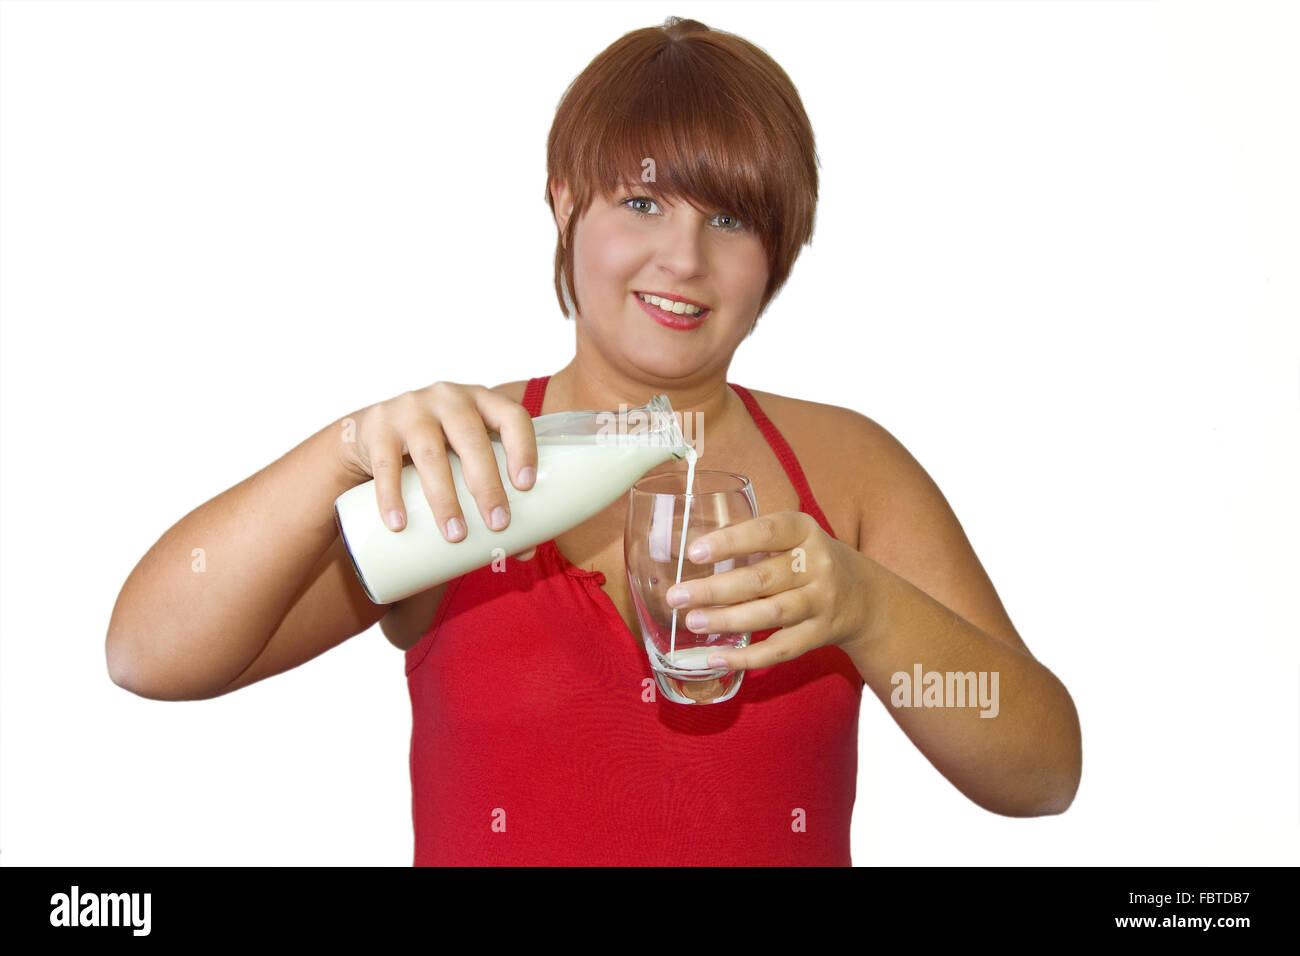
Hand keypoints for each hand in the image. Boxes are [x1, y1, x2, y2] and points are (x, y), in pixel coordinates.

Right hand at [335, 381, 538, 558]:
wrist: (369, 432)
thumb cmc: (435, 448)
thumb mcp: (464, 457)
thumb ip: (492, 493)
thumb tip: (523, 550)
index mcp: (480, 401)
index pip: (511, 416)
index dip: (523, 448)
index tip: (526, 487)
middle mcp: (447, 397)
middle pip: (472, 440)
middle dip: (487, 485)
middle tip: (498, 524)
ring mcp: (410, 409)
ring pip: (431, 455)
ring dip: (445, 499)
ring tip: (455, 534)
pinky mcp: (377, 428)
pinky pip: (385, 465)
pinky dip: (392, 497)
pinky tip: (399, 523)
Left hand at [663, 511, 874, 670]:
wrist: (863, 595)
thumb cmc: (808, 560)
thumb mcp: (792, 537)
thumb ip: (753, 540)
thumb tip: (690, 550)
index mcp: (804, 531)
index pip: (766, 532)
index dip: (730, 542)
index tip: (694, 552)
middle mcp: (816, 565)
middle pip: (761, 579)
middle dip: (715, 589)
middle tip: (676, 596)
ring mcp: (821, 602)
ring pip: (770, 614)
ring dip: (727, 620)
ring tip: (692, 621)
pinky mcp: (820, 634)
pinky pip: (780, 649)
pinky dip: (746, 658)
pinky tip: (715, 658)